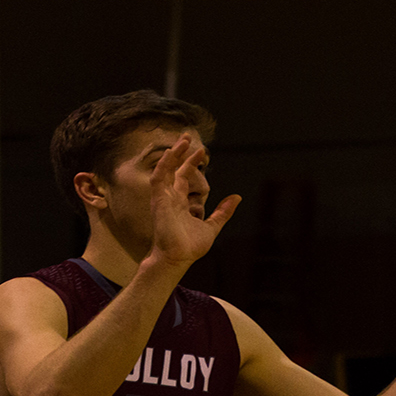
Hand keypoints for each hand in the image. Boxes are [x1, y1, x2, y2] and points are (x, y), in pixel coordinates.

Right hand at [146, 134, 237, 268]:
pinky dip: (164, 164)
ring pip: (165, 169)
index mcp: (181, 203)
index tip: (202, 152)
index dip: (191, 163)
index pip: (183, 177)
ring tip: (183, 139)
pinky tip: (171, 152)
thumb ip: (223, 212)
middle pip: (173, 169)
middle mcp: (170, 198)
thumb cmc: (190, 247)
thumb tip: (237, 197)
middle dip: (180, 152)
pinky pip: (158, 177)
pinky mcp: (158, 200)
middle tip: (187, 136)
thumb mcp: (212, 226)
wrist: (178, 259)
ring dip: (173, 154)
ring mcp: (163, 198)